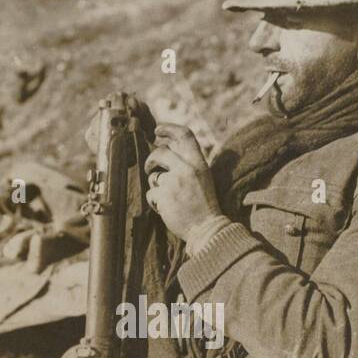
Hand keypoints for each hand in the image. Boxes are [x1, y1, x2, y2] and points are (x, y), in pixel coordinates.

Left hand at [143, 123, 220, 239]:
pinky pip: (151, 194)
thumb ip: (187, 163)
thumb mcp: (202, 178)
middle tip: (149, 167)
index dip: (169, 129)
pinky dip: (155, 202)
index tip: (158, 130)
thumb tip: (166, 147)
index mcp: (199, 163)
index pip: (185, 135)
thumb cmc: (204, 205)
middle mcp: (187, 169)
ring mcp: (174, 182)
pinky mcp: (164, 196)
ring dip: (157, 187)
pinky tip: (167, 209)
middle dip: (151, 159)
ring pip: (154, 177)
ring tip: (171, 200)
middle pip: (160, 152)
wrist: (207, 229)